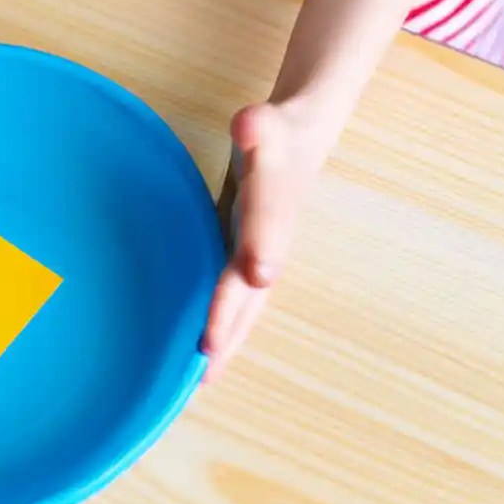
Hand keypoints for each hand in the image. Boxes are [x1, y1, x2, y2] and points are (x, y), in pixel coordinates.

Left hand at [201, 102, 323, 381]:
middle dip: (231, 322)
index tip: (257, 277)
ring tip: (203, 381)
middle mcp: (270, 243)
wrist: (300, 146)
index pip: (262, 233)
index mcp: (274, 210)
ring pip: (246, 306)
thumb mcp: (267, 123)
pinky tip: (204, 355)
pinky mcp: (247, 263)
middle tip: (208, 365)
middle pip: (251, 288)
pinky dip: (223, 328)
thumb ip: (258, 126)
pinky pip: (235, 303)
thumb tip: (249, 124)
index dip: (260, 251)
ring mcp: (261, 258)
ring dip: (228, 339)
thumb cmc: (277, 133)